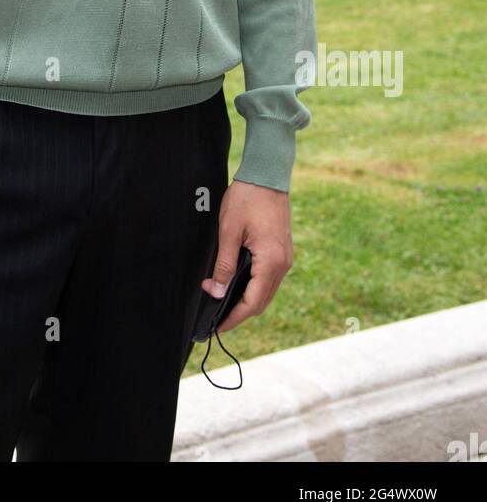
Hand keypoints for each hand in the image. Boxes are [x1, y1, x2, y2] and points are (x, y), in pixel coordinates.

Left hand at [199, 179, 292, 333]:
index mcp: (271, 261)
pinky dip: (254, 287)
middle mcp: (283, 264)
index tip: (216, 327)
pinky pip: (269, 278)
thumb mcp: (229, 231)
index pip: (252, 303)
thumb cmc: (247, 198)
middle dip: (239, 313)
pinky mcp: (282, 250)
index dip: (233, 318)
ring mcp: (285, 257)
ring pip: (266, 291)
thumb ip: (224, 264)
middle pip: (261, 302)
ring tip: (223, 305)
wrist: (267, 174)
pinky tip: (237, 286)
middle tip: (216, 320)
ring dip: (246, 301)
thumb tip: (216, 291)